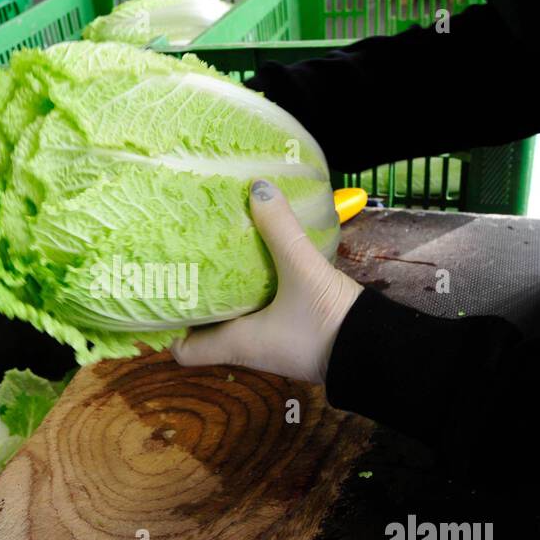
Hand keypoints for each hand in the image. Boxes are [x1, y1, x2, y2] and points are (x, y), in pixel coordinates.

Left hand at [172, 179, 361, 383]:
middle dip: (197, 302)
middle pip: (207, 330)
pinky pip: (263, 312)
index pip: (184, 352)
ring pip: (236, 320)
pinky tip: (261, 262)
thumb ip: (279, 229)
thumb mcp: (301, 268)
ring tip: (215, 258)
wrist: (378, 349)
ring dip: (227, 295)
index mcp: (236, 344)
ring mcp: (273, 343)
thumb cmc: (328, 322)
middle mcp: (249, 349)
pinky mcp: (296, 332)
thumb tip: (257, 188)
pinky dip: (256, 292)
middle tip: (185, 265)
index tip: (161, 297)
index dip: (169, 330)